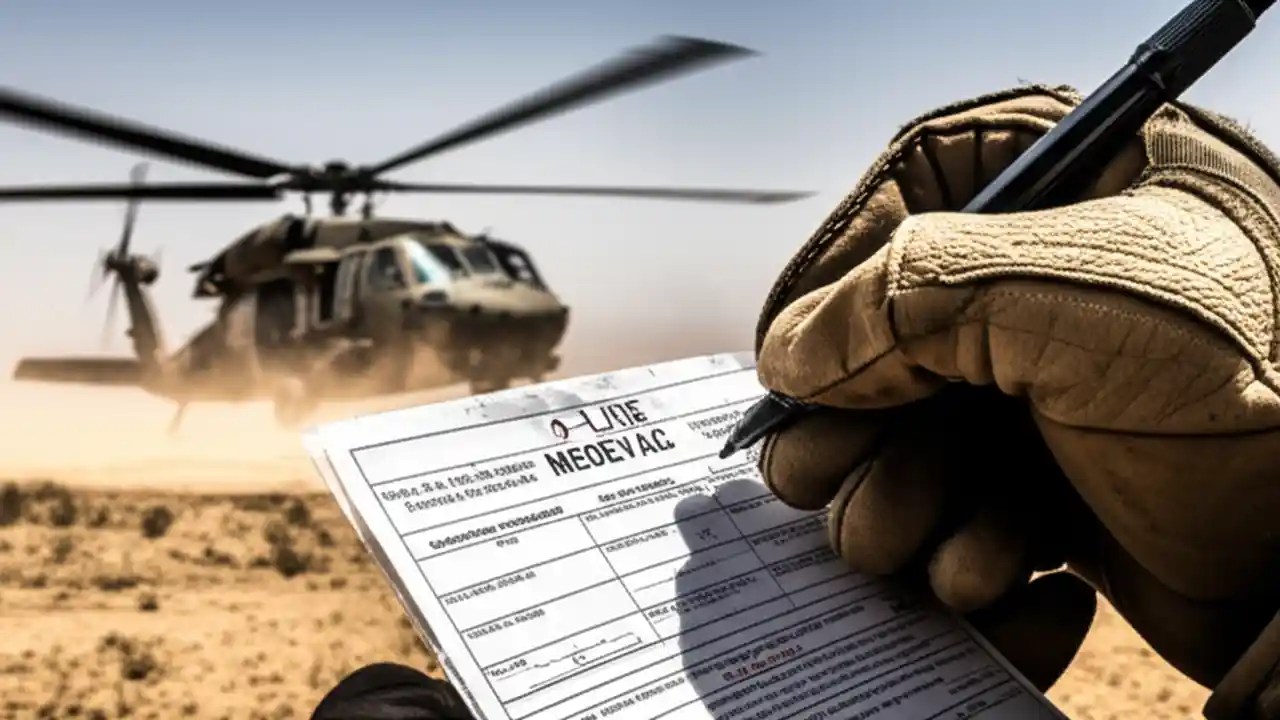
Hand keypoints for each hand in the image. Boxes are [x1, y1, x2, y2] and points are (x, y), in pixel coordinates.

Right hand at [753, 84, 1279, 713]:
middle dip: (849, 432)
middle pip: (862, 349)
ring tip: (944, 533)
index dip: (821, 291)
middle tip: (847, 472)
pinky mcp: (1040, 488)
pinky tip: (1011, 569)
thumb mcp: (1075, 292)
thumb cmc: (1258, 361)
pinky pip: (950, 520)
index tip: (793, 370)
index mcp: (1046, 188)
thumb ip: (908, 298)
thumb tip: (787, 352)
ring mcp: (1027, 393)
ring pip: (890, 451)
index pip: (886, 208)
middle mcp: (1023, 289)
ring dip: (896, 509)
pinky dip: (961, 559)